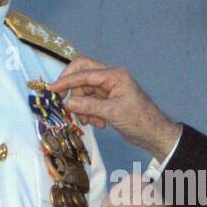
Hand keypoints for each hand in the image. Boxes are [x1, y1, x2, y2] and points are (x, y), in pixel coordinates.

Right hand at [50, 57, 181, 160]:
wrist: (154, 134)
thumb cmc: (139, 121)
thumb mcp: (112, 113)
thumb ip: (89, 106)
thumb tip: (67, 103)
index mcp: (115, 75)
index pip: (84, 72)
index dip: (66, 81)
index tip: (51, 90)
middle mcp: (110, 78)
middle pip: (82, 76)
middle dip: (72, 90)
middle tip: (64, 103)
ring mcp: (109, 89)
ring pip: (84, 91)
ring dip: (83, 107)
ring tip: (90, 122)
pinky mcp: (107, 100)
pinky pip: (90, 102)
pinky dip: (89, 112)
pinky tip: (98, 124)